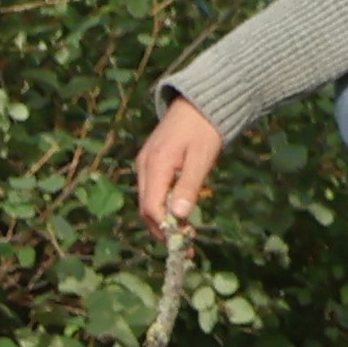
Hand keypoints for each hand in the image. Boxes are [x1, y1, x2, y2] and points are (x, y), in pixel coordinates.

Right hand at [136, 95, 221, 235]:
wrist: (198, 102)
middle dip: (163, 229)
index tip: (185, 241)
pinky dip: (162, 206)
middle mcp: (144, 166)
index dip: (165, 228)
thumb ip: (188, 186)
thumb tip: (179, 216)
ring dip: (163, 219)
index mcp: (155, 165)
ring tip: (186, 231)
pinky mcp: (151, 163)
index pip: (151, 207)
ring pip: (147, 201)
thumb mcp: (201, 158)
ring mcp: (145, 164)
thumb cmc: (203, 129)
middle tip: (187, 243)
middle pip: (146, 208)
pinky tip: (180, 211)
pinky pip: (152, 191)